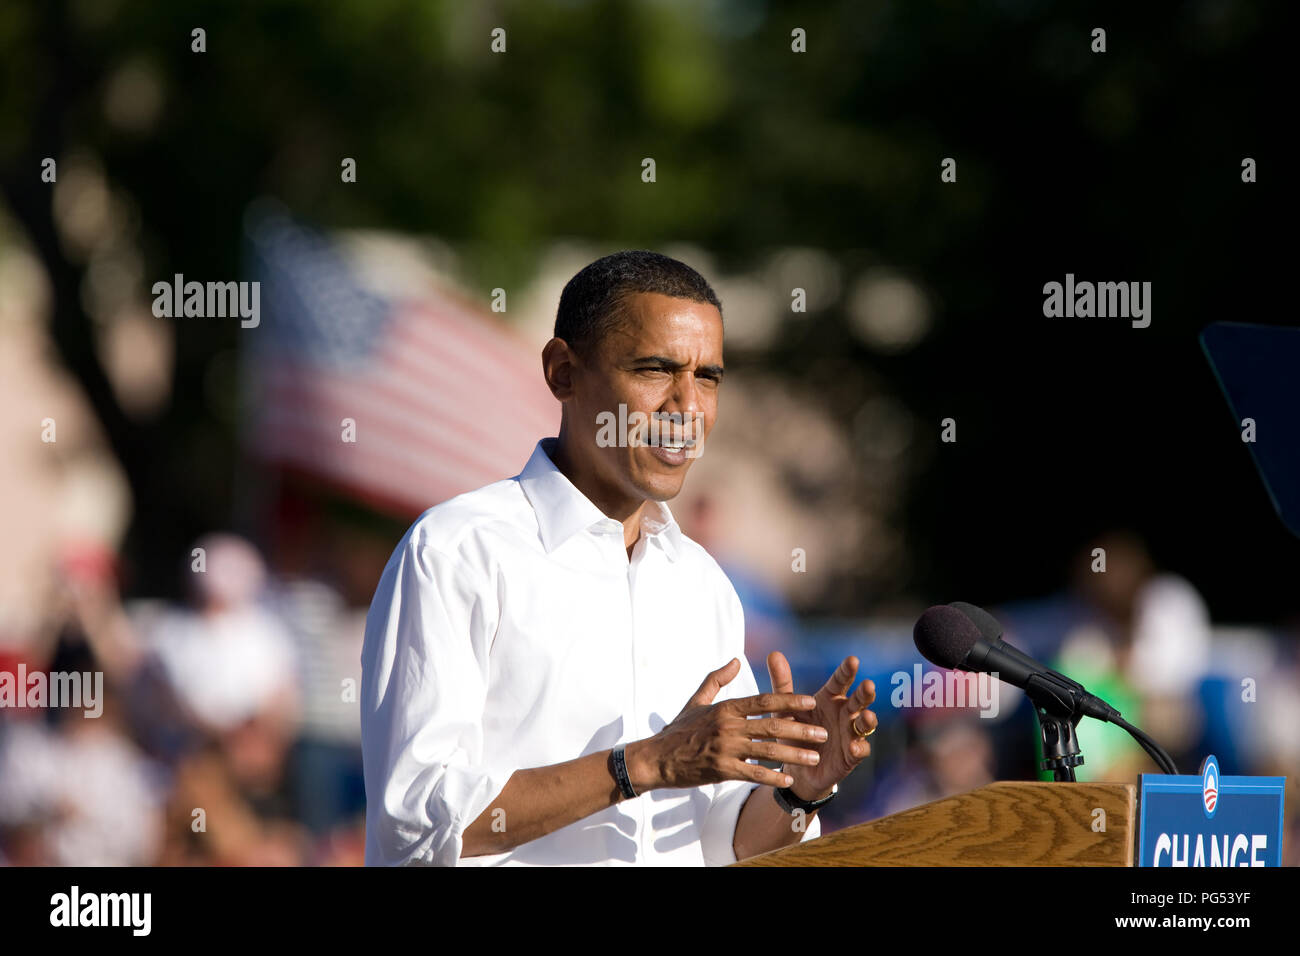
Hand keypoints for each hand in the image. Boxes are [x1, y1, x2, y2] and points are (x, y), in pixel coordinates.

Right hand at [625, 658, 828, 791]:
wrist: (656, 758)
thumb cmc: (679, 729)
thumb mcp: (697, 701)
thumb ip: (717, 679)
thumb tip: (736, 660)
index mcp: (725, 707)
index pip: (763, 700)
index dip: (789, 700)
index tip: (811, 702)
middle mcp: (728, 726)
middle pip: (771, 724)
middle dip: (801, 729)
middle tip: (823, 733)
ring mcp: (725, 748)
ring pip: (767, 750)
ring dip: (793, 754)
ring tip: (814, 757)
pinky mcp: (721, 770)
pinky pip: (752, 773)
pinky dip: (772, 777)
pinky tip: (788, 780)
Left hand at [766, 652, 875, 801]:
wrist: (797, 767)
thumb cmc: (794, 731)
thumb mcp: (785, 708)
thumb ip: (782, 683)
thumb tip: (773, 654)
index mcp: (830, 699)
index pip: (840, 681)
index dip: (846, 671)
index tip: (852, 660)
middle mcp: (844, 713)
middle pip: (858, 700)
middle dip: (865, 693)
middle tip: (868, 685)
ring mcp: (850, 734)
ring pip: (864, 724)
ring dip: (868, 720)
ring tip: (867, 716)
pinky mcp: (851, 755)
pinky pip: (860, 751)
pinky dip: (860, 748)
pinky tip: (856, 747)